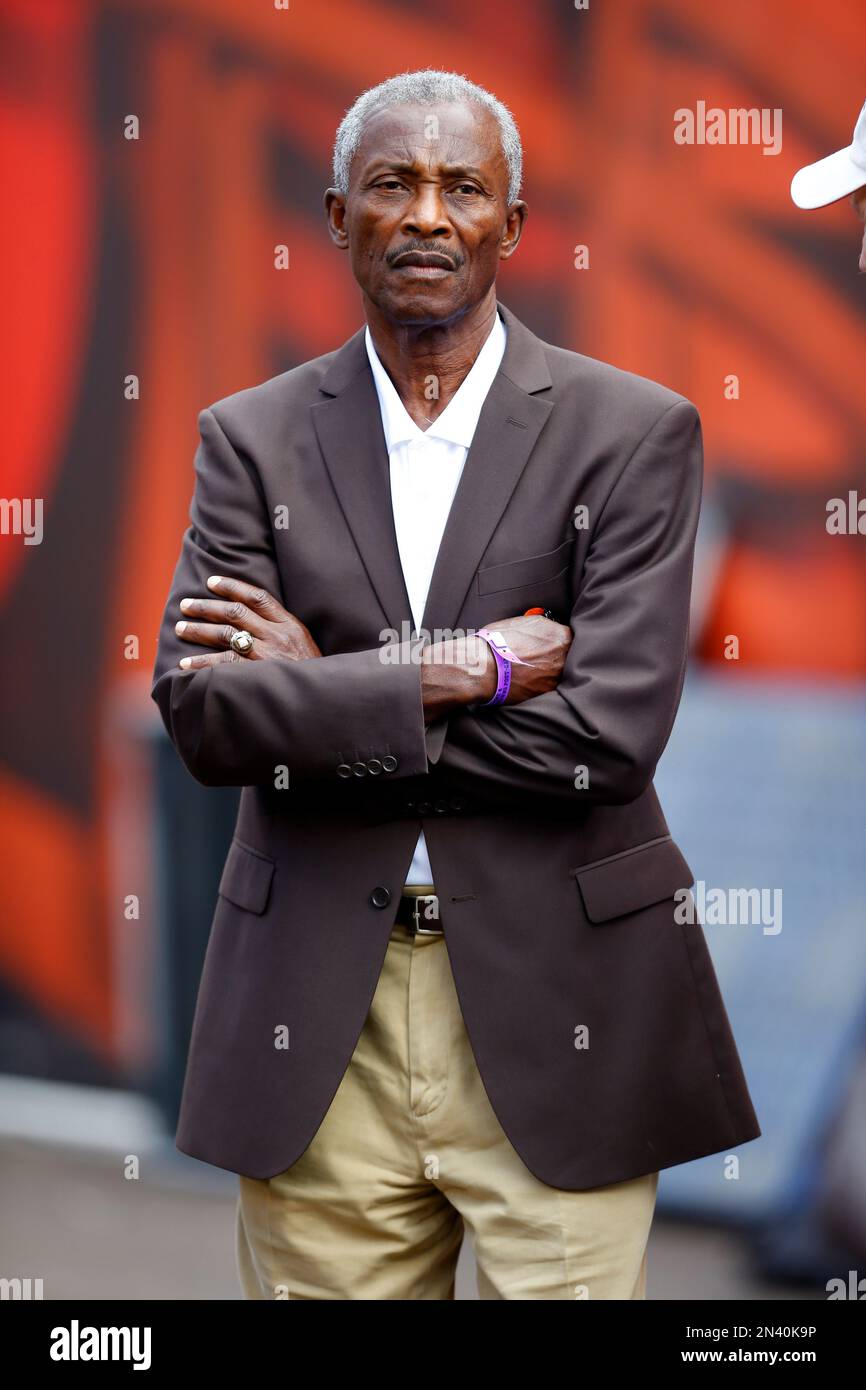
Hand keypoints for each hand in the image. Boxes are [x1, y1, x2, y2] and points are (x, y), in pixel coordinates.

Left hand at [175, 575, 320, 666]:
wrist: (324, 701)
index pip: (257, 597)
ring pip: (225, 634)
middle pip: (235, 612)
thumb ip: (282, 632)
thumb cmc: (311, 675)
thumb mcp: (304, 647)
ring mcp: (267, 656)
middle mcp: (278, 636)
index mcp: (291, 625)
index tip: (211, 582)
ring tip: (180, 628)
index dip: (232, 586)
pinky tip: (186, 663)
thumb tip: (250, 622)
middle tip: (185, 604)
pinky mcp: (257, 676)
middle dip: (206, 607)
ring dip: (198, 630)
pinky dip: (202, 663)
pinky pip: (223, 665)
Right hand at [420, 613, 571, 719]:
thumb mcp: (525, 622)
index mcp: (561, 637)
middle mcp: (563, 658)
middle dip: (559, 656)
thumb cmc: (498, 642)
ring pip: (562, 673)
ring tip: (535, 670)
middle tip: (544, 657)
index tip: (554, 644)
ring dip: (552, 671)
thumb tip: (549, 628)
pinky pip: (550, 687)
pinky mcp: (545, 693)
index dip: (561, 641)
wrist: (483, 666)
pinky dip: (542, 684)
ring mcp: (556, 677)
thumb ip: (544, 625)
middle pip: (570, 657)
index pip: (572, 638)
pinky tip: (530, 680)